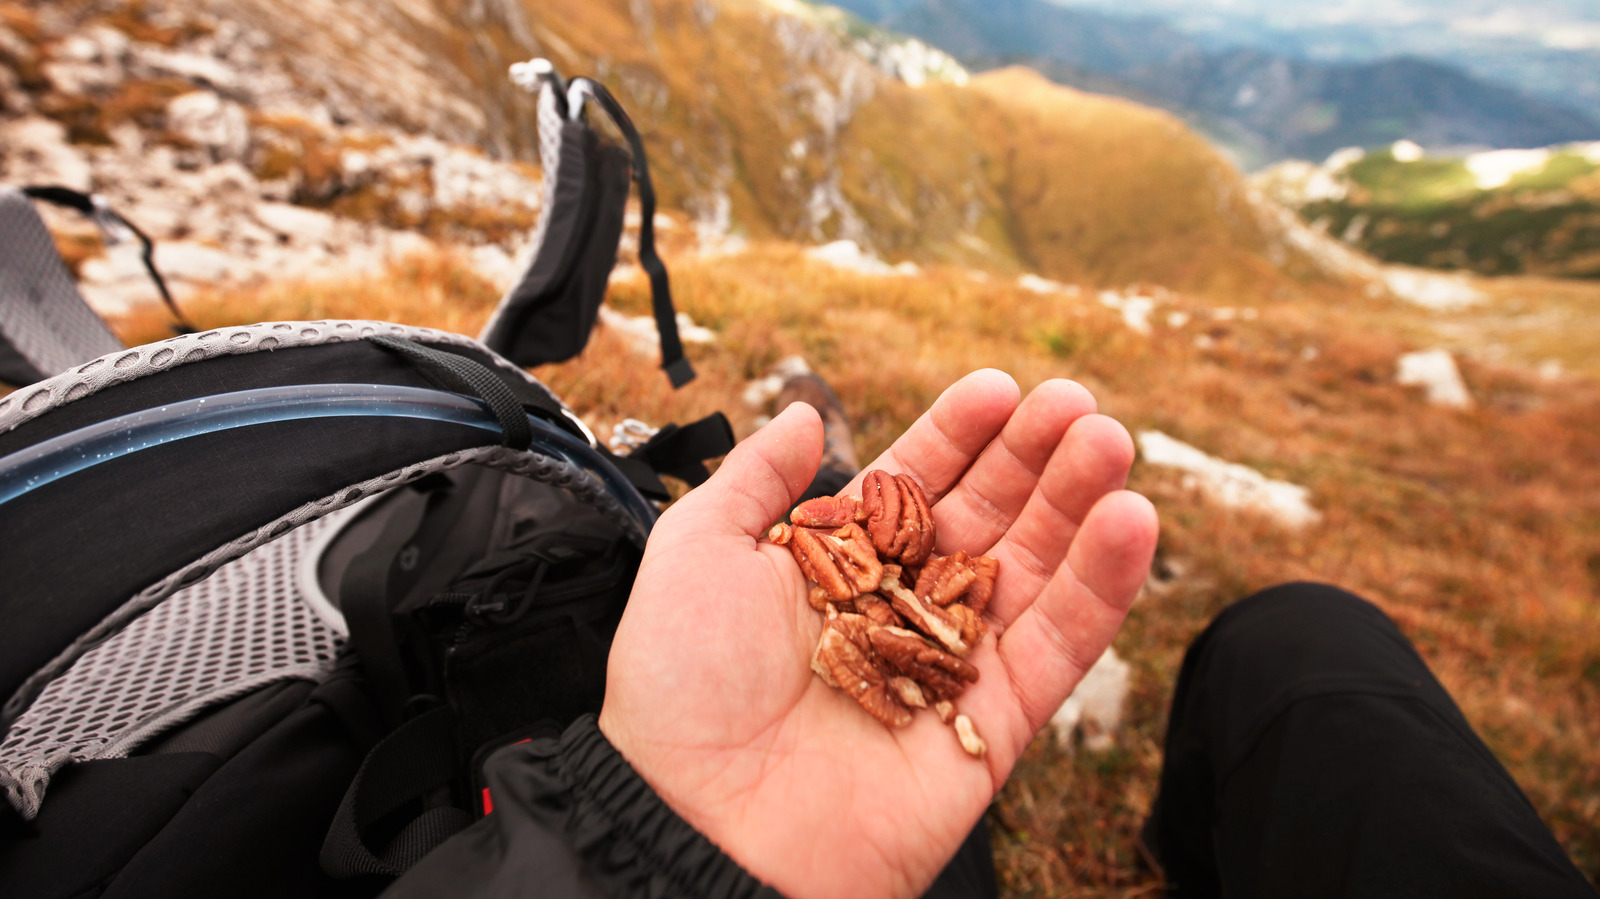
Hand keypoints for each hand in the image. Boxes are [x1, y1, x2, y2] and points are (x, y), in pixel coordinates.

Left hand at [599, 370, 1157, 898]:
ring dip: (1078, 507)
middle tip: (1075, 404)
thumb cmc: (681, 687)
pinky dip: (1101, 589)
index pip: (914, 485)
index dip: (958, 435)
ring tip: (1109, 443)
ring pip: (1033, 575)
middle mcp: (899, 611)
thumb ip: (755, 477)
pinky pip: (1059, 652)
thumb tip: (803, 413)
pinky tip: (1130, 522)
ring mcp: (950, 668)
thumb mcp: (697, 551)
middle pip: (986, 520)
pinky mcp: (993, 728)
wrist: (697, 817)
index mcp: (836, 568)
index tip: (1000, 388)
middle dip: (1033, 458)